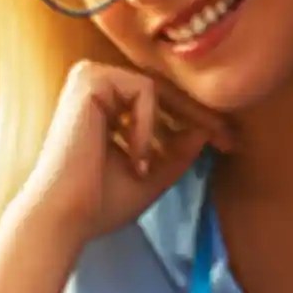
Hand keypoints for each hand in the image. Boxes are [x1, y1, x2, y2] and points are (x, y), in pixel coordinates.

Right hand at [12, 60, 233, 244]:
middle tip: (226, 139)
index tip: (227, 141)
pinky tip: (133, 157)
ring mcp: (90, 77)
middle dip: (198, 117)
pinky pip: (144, 90)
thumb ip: (179, 150)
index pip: (162, 102)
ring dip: (162, 130)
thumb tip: (207, 128)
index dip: (195, 120)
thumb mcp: (154, 174)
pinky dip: (146, 126)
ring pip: (158, 89)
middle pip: (164, 91)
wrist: (64, 216)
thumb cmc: (101, 201)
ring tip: (144, 166)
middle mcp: (96, 85)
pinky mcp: (89, 77)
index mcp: (106, 106)